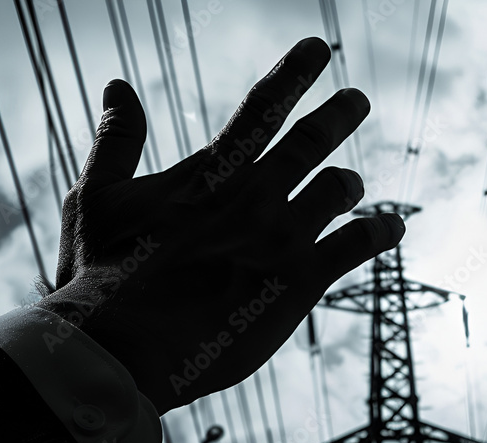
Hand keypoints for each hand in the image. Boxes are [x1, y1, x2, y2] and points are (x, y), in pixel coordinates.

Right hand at [38, 37, 403, 413]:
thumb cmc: (101, 276)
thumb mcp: (95, 199)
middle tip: (357, 100)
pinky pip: (356, 246)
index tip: (318, 49)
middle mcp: (253, 196)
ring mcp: (281, 238)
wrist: (122, 349)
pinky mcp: (300, 284)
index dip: (293, 73)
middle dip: (338, 114)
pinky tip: (391, 227)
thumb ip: (116, 140)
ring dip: (348, 183)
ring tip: (351, 184)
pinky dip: (379, 232)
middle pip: (311, 140)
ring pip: (337, 190)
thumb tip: (117, 85)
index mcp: (209, 174)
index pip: (261, 108)